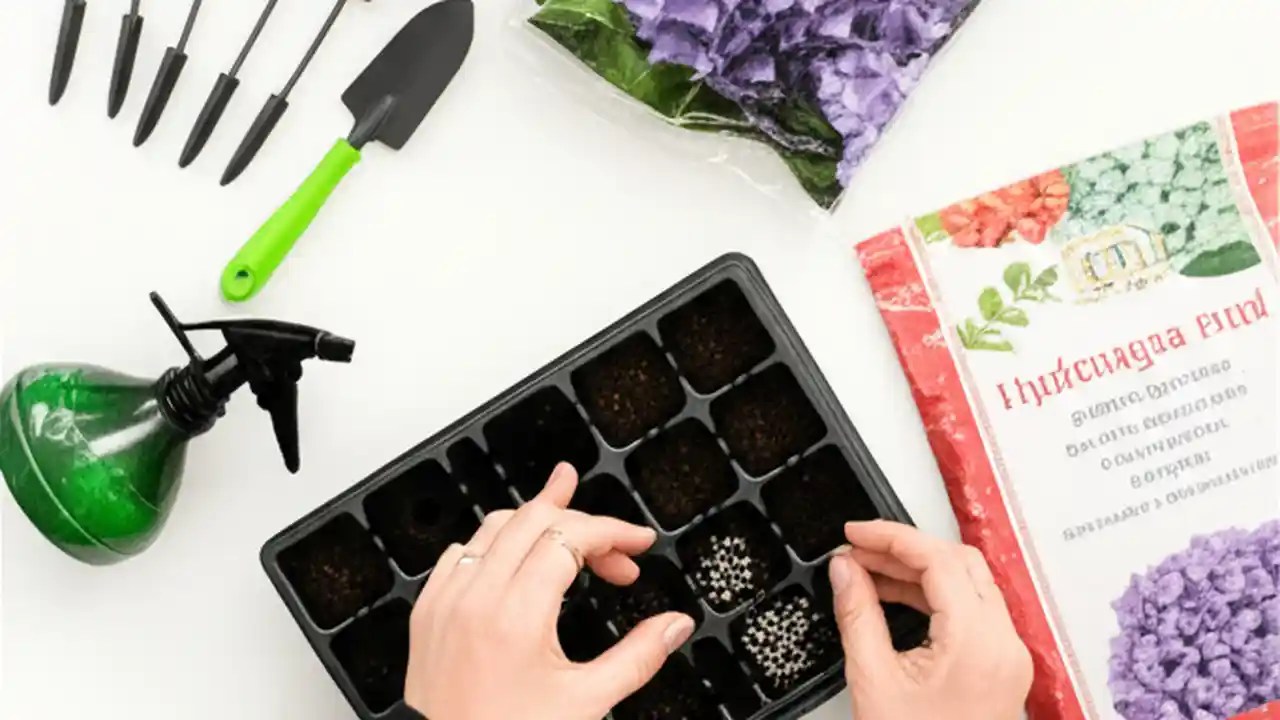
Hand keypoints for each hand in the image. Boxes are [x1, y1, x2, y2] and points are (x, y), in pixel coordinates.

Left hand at [404, 463, 696, 719]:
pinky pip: (459, 552)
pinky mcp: (427, 611)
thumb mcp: (587, 702)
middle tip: (617, 546)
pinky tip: (513, 554)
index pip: (571, 537)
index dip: (613, 531)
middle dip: (585, 522)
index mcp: (517, 615)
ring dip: (539, 520)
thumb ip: (638, 656)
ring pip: (494, 526)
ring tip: (570, 519)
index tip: (638, 542)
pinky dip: (494, 543)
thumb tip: (674, 625)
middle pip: (534, 519)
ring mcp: (446, 601)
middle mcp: (476, 597)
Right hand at [829, 521, 1032, 719]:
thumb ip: (858, 614)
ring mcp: (1007, 656)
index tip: (854, 533)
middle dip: (906, 548)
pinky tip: (894, 597)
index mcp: (976, 642)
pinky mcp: (1000, 668)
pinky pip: (971, 612)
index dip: (892, 537)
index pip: (939, 560)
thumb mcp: (873, 680)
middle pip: (960, 563)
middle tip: (859, 548)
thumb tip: (845, 570)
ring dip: (919, 572)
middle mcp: (1003, 644)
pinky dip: (934, 597)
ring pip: (967, 585)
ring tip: (868, 572)